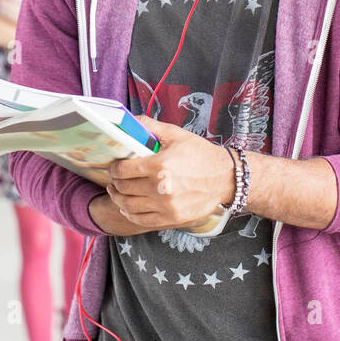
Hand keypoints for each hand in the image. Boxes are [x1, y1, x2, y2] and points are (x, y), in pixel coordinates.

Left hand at [104, 118, 234, 230]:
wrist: (225, 177)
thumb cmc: (201, 154)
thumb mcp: (176, 134)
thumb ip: (151, 126)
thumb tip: (130, 121)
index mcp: (160, 165)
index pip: (123, 170)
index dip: (114, 168)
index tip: (115, 166)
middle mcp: (161, 188)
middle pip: (124, 188)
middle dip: (115, 182)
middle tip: (115, 178)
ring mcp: (166, 206)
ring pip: (129, 206)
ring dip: (118, 198)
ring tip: (117, 192)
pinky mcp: (172, 219)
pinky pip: (142, 220)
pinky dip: (130, 213)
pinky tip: (128, 206)